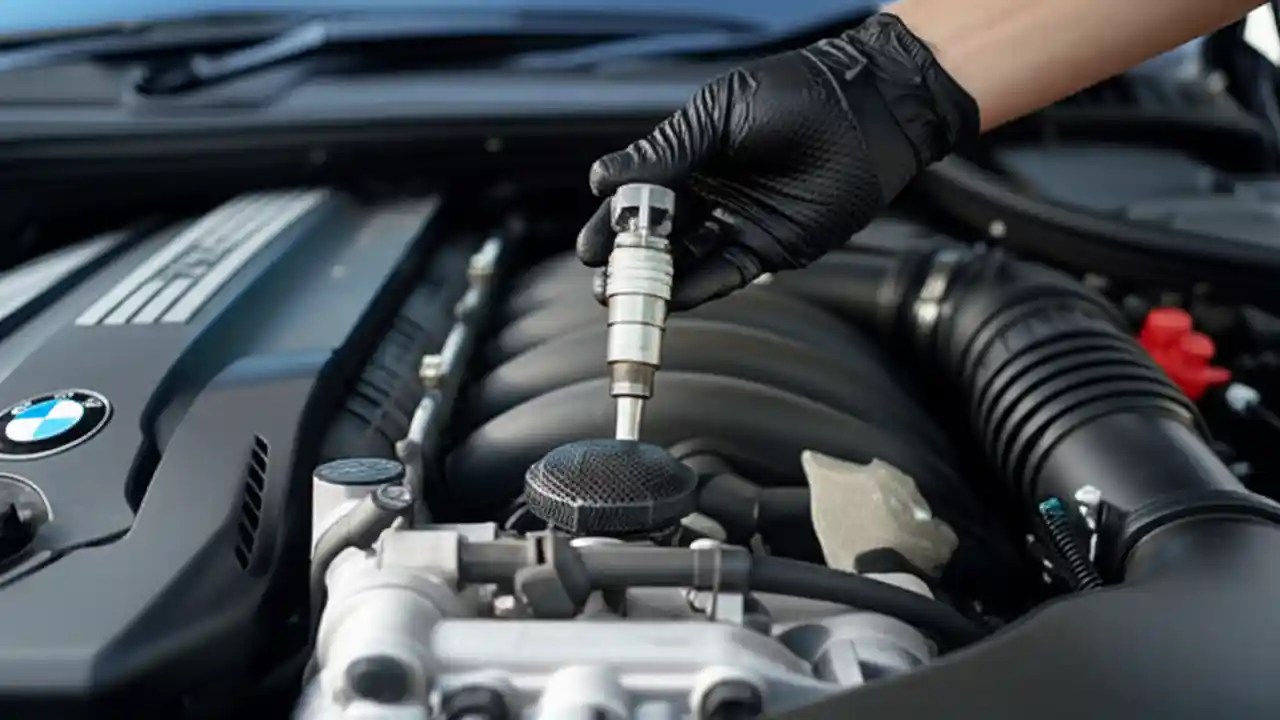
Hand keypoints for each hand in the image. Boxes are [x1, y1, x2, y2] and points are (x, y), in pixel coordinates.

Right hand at [577, 13, 978, 309]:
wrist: (868, 109)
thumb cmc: (799, 95)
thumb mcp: (719, 114)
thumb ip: (666, 151)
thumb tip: (603, 178)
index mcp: (691, 157)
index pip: (639, 196)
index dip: (613, 220)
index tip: (593, 243)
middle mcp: (711, 194)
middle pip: (657, 236)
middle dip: (627, 259)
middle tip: (603, 277)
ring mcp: (738, 223)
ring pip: (686, 261)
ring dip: (656, 282)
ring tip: (625, 295)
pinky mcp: (771, 248)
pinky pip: (726, 273)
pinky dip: (699, 287)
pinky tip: (673, 296)